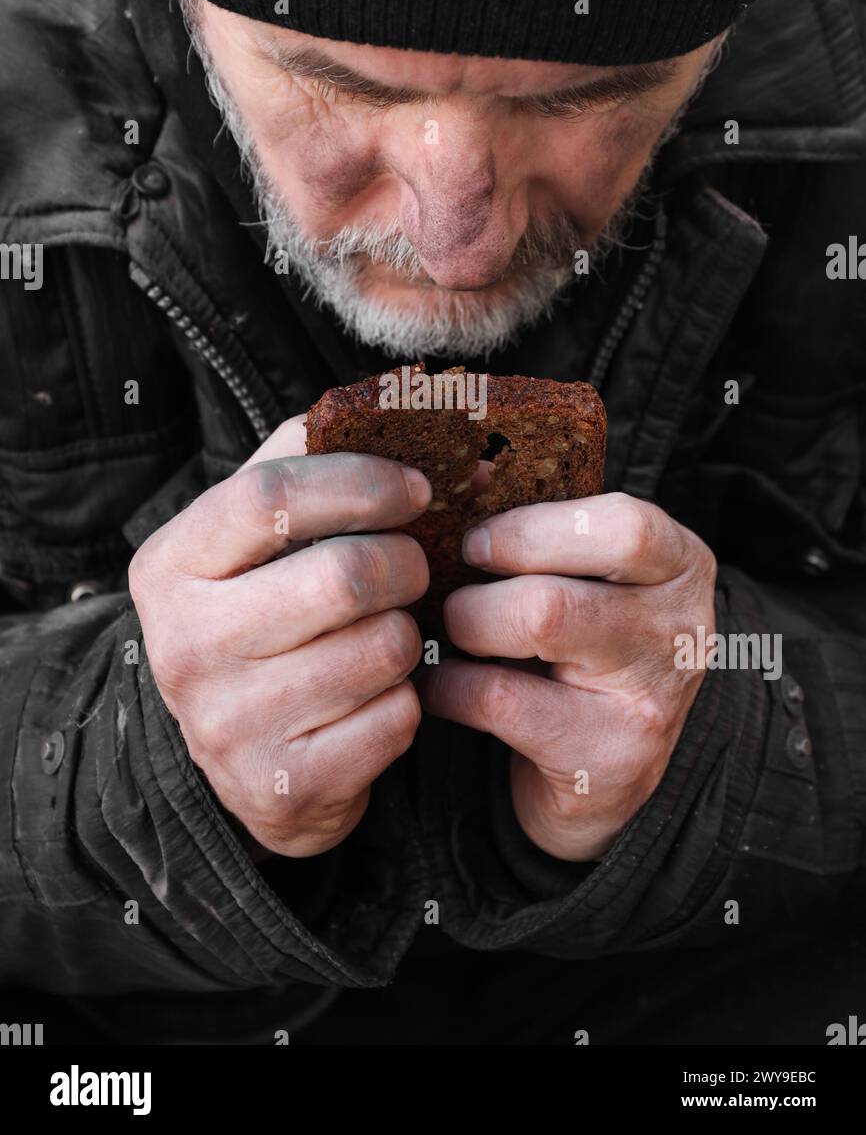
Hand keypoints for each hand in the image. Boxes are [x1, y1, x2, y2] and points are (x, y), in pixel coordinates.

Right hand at [128, 415, 429, 857]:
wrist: (237, 758)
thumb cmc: (262, 617)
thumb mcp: (256, 539)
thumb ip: (306, 464)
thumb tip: (399, 409)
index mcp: (171, 565)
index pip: (268, 496)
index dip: (359, 482)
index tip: (415, 487)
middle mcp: (184, 646)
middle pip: (343, 576)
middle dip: (406, 563)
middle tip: (414, 566)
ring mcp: (227, 723)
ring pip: (382, 649)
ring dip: (408, 636)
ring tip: (385, 636)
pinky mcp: (281, 784)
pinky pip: (395, 720)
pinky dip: (407, 701)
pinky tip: (376, 697)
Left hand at [417, 493, 715, 860]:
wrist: (606, 779)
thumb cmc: (584, 655)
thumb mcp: (588, 583)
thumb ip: (546, 532)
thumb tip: (466, 471)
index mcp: (682, 563)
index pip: (623, 525)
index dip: (531, 529)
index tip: (478, 543)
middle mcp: (681, 627)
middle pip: (560, 586)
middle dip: (483, 590)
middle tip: (457, 601)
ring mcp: (653, 697)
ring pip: (537, 626)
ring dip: (467, 630)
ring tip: (455, 639)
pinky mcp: (612, 757)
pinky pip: (500, 699)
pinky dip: (450, 689)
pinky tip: (446, 690)